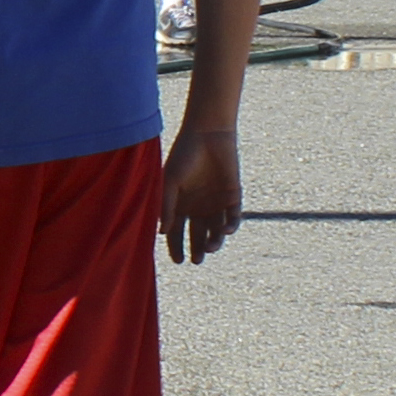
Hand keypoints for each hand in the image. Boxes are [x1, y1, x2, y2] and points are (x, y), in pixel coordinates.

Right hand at [157, 125, 242, 264]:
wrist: (208, 134)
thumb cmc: (184, 155)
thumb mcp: (170, 181)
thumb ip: (166, 206)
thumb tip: (162, 232)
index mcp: (179, 205)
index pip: (176, 232)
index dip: (176, 247)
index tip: (178, 261)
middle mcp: (198, 207)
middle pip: (197, 235)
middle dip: (197, 249)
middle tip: (196, 260)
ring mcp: (216, 203)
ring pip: (216, 230)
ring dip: (214, 241)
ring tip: (210, 247)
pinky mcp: (233, 197)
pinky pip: (233, 217)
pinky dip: (230, 226)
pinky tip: (225, 231)